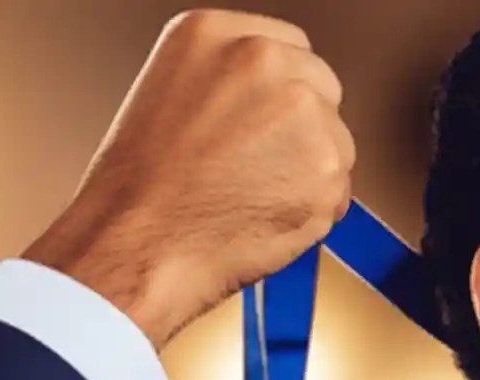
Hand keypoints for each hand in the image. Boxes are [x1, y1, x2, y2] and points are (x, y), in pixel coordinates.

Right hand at [22, 9, 354, 350]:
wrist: (140, 245)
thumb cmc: (142, 186)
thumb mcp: (171, 92)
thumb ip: (233, 80)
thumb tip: (278, 93)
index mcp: (216, 34)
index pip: (292, 48)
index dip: (282, 91)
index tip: (266, 117)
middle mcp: (264, 63)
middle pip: (322, 90)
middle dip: (302, 129)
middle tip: (256, 164)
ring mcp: (302, 115)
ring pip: (336, 143)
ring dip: (309, 172)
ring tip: (251, 193)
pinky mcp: (327, 170)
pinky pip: (339, 190)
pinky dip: (314, 210)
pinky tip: (266, 215)